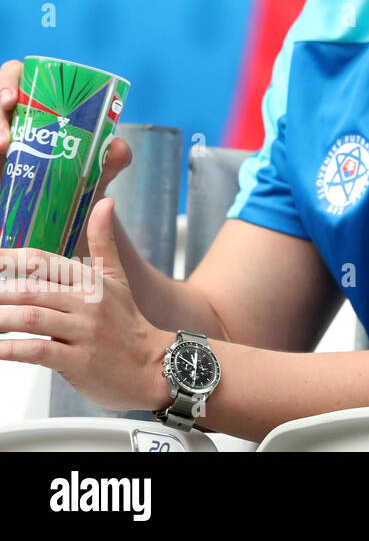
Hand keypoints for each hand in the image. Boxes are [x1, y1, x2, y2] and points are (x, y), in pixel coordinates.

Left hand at [0, 197, 171, 411]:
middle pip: (30, 291)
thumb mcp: (117, 280)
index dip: (10, 258)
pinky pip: (36, 351)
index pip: (43, 262)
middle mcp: (87, 302)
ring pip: (30, 318)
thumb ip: (103, 243)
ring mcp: (83, 331)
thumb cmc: (127, 324)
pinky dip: (8, 350)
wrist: (153, 366)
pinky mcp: (78, 360)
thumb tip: (106, 203)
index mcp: (91, 281)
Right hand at [1, 59, 133, 255]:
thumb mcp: (96, 173)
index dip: (9, 80)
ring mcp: (1, 139)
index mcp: (38, 108)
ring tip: (1, 147)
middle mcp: (13, 120)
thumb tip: (117, 146)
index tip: (14, 98)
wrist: (64, 220)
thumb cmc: (78, 184)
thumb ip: (111, 161)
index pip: (17, 78)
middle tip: (4, 138)